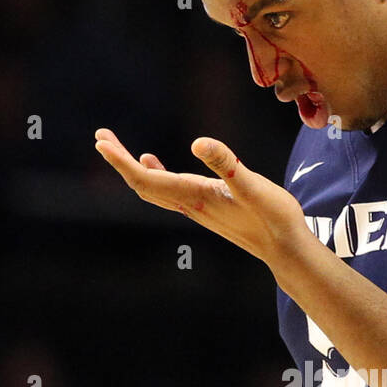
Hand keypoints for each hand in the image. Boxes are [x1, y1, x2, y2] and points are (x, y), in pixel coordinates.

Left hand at [94, 128, 309, 267]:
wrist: (286, 250)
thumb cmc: (274, 219)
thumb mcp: (254, 185)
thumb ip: (227, 163)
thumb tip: (198, 142)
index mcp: (196, 196)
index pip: (147, 181)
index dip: (122, 162)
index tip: (101, 143)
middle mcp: (190, 205)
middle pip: (143, 186)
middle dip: (120, 162)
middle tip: (101, 137)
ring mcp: (196, 209)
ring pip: (153, 189)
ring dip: (133, 169)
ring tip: (115, 147)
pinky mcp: (206, 209)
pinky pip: (168, 192)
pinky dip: (154, 176)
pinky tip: (152, 163)